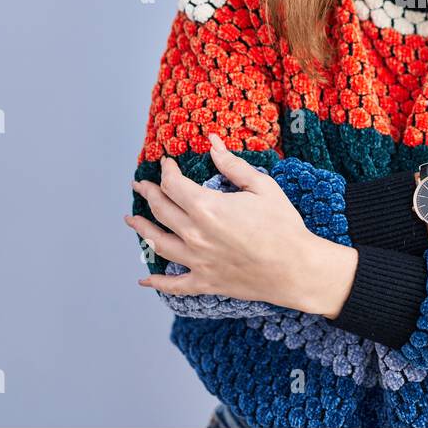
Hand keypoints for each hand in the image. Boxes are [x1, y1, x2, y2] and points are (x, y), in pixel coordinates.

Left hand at [125, 136, 321, 307]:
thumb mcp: (262, 187)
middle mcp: (195, 234)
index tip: (167, 163)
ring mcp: (197, 261)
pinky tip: (144, 279)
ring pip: (158, 243)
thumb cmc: (283, 225)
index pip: (173, 184)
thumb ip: (233, 165)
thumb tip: (213, 143)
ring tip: (132, 221)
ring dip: (142, 229)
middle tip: (141, 185)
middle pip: (161, 210)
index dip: (167, 171)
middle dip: (149, 193)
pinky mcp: (205, 282)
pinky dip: (157, 282)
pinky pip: (174, 284)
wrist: (296, 268)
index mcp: (207, 207)